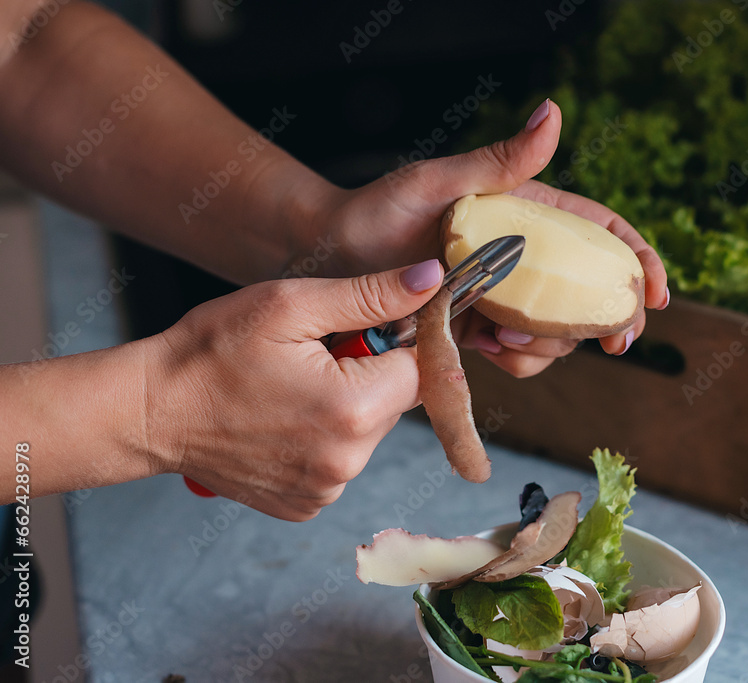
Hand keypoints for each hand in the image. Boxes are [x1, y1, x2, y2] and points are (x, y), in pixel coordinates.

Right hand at [146, 260, 443, 520]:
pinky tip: (284, 420)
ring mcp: (326, 490)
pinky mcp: (306, 505)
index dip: (393, 343)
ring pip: (369, 433)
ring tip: (292, 388)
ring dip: (347, 406)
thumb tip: (431, 281)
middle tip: (314, 357)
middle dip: (369, 374)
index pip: (420, 369)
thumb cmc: (212, 352)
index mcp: (353, 409)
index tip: (354, 333)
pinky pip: (340, 462)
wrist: (151, 412)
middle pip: (396, 403)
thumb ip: (371, 295)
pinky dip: (324, 439)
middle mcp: (348, 461)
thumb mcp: (292, 306)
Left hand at [300, 99, 668, 378]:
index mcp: (525, 214)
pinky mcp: (481, 330)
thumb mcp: (435, 182)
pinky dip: (518, 362)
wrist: (327, 262)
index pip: (599, 233)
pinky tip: (490, 351)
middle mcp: (523, 257)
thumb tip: (554, 112)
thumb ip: (499, 161)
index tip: (655, 294)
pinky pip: (520, 356)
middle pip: (590, 290)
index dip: (637, 261)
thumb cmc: (374, 211)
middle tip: (612, 341)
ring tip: (507, 341)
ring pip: (558, 330)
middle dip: (607, 318)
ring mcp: (504, 297)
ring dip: (551, 344)